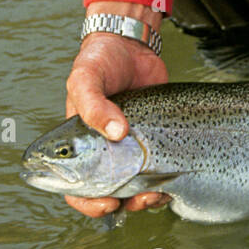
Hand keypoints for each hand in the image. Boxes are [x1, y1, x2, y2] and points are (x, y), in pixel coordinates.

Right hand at [64, 1, 169, 218]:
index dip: (88, 202)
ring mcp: (131, 148)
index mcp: (80, 145)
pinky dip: (165, 182)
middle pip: (110, 194)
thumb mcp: (86, 79)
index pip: (76, 188)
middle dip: (126, 204)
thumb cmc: (99, 60)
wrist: (131, 43)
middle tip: (142, 198)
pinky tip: (173, 181)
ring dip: (147, 198)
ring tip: (159, 193)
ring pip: (137, 188)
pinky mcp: (155, 141)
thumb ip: (93, 105)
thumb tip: (116, 132)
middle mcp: (105, 152)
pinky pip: (159, 171)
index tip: (107, 203)